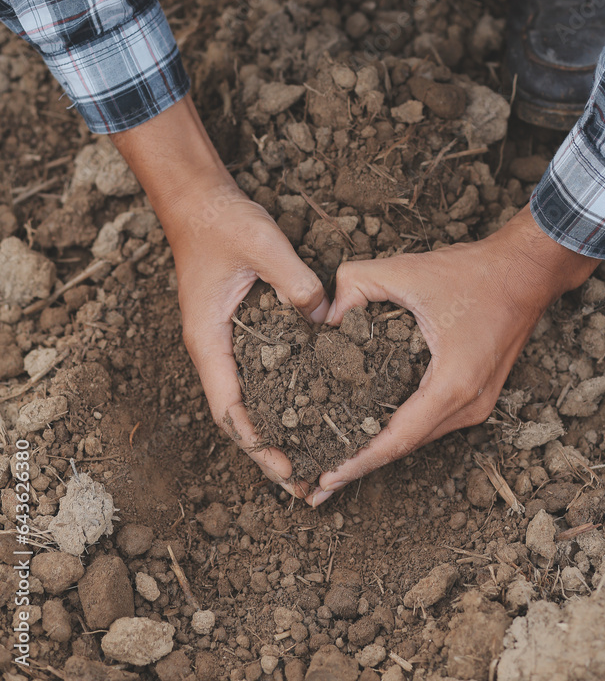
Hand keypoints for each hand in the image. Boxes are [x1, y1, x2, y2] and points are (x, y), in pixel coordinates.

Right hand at [112, 96, 328, 494]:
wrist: (199, 200)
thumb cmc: (221, 223)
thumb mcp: (263, 246)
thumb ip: (294, 282)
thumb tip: (326, 318)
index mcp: (209, 340)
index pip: (229, 410)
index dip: (257, 445)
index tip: (285, 473)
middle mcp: (213, 348)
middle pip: (238, 415)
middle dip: (268, 450)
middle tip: (306, 483)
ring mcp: (225, 339)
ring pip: (248, 397)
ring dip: (274, 427)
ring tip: (310, 455)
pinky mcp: (239, 327)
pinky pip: (258, 372)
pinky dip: (279, 395)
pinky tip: (308, 402)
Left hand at [307, 204, 597, 505]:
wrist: (528, 271)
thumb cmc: (474, 272)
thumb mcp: (406, 269)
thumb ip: (356, 284)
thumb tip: (324, 315)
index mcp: (452, 384)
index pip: (396, 440)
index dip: (358, 462)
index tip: (324, 481)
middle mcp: (469, 405)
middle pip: (406, 448)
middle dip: (361, 465)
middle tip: (318, 484)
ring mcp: (478, 405)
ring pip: (419, 438)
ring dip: (380, 451)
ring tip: (338, 463)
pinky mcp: (478, 396)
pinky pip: (431, 422)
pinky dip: (400, 432)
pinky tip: (373, 431)